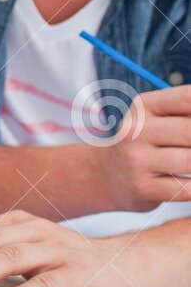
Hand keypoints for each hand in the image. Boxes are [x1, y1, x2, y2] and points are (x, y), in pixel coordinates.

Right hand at [104, 84, 190, 210]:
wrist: (105, 174)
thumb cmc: (144, 142)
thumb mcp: (156, 118)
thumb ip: (187, 113)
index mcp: (144, 106)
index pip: (187, 98)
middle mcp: (136, 130)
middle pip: (190, 132)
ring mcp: (137, 161)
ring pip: (190, 161)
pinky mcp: (143, 188)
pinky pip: (186, 188)